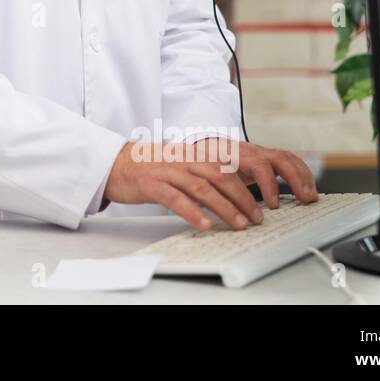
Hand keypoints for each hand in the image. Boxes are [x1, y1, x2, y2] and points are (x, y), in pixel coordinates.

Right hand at [104, 138, 317, 230]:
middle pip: (222, 176)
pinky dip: (193, 212)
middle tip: (258, 218)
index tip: (265, 202)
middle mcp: (185, 160)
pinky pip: (176, 198)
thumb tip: (232, 195)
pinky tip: (204, 225)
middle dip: (244, 199)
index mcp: (195, 155)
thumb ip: (205, 175)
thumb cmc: (150, 168)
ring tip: (240, 224)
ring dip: (225, 208)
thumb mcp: (182, 166)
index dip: (250, 183)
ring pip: (203, 188)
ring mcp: (168, 171)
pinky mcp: (152, 184)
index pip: (230, 167)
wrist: (115, 162)